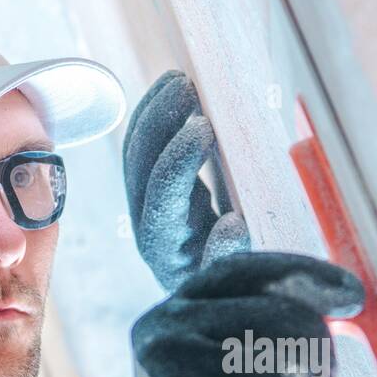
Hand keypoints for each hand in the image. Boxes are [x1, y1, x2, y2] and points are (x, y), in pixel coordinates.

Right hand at [53, 252, 363, 376]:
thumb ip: (257, 339)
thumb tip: (330, 302)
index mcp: (174, 315)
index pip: (251, 273)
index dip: (308, 278)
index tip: (352, 299)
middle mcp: (167, 331)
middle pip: (290, 320)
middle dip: (323, 375)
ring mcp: (175, 371)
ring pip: (297, 371)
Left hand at [122, 70, 250, 290]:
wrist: (223, 297)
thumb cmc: (236, 285)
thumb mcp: (238, 278)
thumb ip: (231, 257)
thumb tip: (232, 225)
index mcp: (168, 252)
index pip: (163, 201)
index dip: (178, 163)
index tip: (205, 128)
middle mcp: (150, 229)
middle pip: (140, 170)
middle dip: (160, 124)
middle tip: (186, 88)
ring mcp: (150, 208)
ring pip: (137, 155)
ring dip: (155, 113)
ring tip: (179, 80)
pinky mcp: (160, 193)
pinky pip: (147, 150)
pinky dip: (158, 118)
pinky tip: (176, 91)